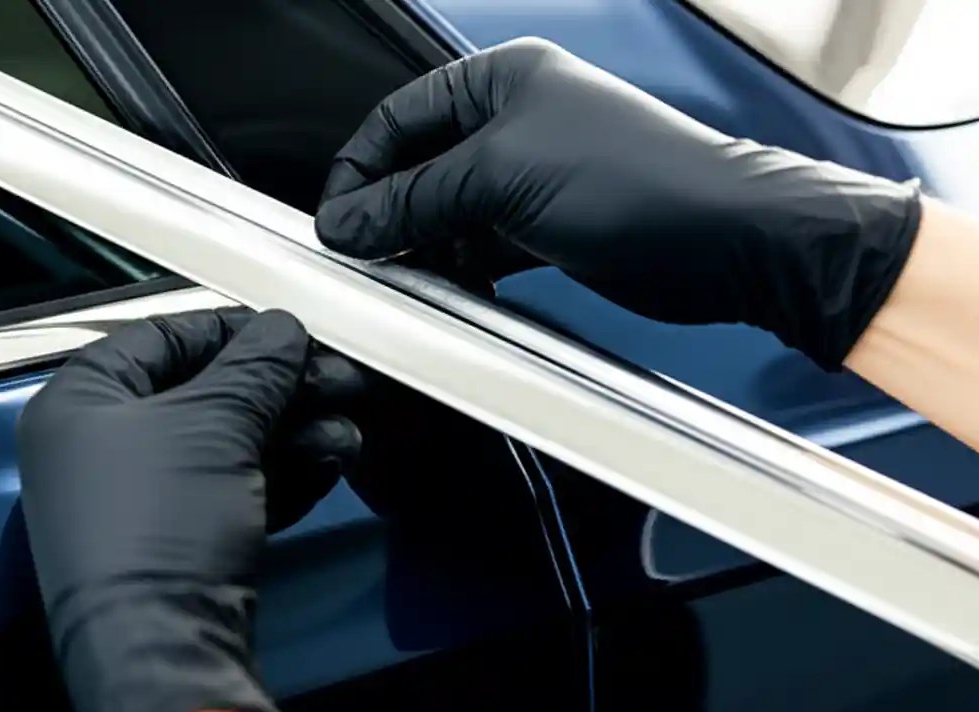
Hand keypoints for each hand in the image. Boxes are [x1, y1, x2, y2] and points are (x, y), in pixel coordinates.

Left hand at [17, 308, 362, 711]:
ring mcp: (141, 499)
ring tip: (343, 427)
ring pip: (227, 442)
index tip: (284, 330)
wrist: (164, 644)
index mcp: (79, 403)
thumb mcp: (215, 425)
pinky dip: (281, 473)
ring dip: (292, 430)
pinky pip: (233, 488)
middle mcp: (101, 448)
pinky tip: (328, 462)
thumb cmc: (159, 525)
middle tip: (333, 377)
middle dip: (277, 386)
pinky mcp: (178, 541)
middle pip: (202, 392)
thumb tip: (283, 332)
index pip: (157, 338)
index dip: (229, 329)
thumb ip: (255, 368)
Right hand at [315, 37, 921, 369]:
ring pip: (448, 210)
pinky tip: (445, 286)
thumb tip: (349, 220)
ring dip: (422, 244)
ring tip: (401, 275)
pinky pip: (481, 245)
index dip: (358, 168)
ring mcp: (532, 176)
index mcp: (503, 79)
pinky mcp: (548, 227)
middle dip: (387, 210)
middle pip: (419, 166)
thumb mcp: (501, 178)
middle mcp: (516, 121)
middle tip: (360, 253)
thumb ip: (414, 200)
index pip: (398, 116)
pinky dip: (458, 266)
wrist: (723, 242)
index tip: (333, 218)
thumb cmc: (639, 180)